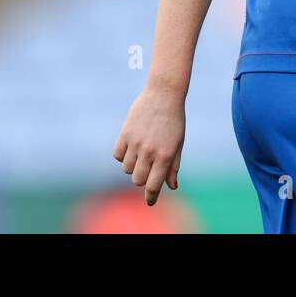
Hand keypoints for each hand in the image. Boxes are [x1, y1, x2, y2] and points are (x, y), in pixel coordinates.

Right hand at [113, 83, 184, 204]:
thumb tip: (172, 186)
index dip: (151, 197)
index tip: (149, 201)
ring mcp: (136, 142)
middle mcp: (149, 151)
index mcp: (165, 156)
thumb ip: (173, 167)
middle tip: (147, 171)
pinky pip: (118, 155)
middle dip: (142, 180)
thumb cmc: (174, 121)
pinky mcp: (125, 133)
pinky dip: (123, 155)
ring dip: (133, 166)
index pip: (153, 185)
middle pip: (138, 180)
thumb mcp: (178, 144)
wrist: (163, 94)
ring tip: (140, 154)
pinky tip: (131, 147)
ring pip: (127, 168)